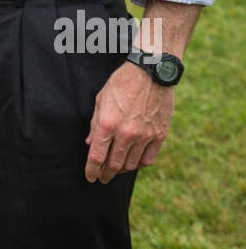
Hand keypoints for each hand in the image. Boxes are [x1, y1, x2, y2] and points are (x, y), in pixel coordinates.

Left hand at [84, 61, 174, 183]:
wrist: (151, 71)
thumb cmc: (122, 82)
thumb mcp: (101, 99)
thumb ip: (95, 124)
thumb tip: (90, 143)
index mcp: (108, 123)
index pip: (96, 157)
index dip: (91, 170)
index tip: (90, 177)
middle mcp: (126, 133)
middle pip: (114, 165)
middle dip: (105, 174)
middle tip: (102, 177)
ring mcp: (144, 135)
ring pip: (131, 165)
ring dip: (122, 170)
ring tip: (117, 168)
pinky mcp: (159, 135)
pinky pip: (148, 159)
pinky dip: (139, 163)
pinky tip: (134, 161)